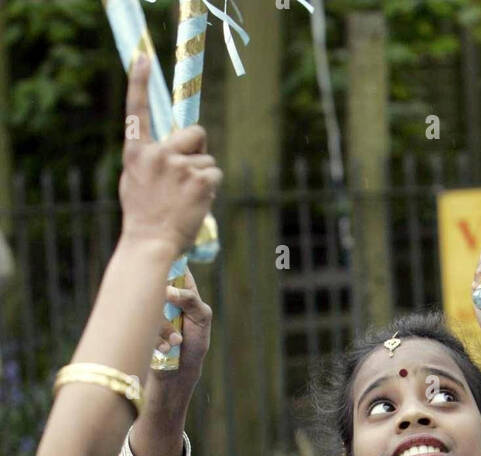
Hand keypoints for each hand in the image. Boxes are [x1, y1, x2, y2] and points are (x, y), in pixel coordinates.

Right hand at [118, 56, 222, 258]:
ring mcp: (179, 165)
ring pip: (207, 159)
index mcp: (137, 153)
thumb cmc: (144, 217)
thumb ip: (150, 159)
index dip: (138, 81)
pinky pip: (215, 174)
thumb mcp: (135, 181)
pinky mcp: (199, 179)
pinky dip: (211, 188)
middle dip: (199, 148)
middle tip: (190, 172)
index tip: (142, 57)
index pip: (136, 111)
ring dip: (203, 176)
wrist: (151, 244)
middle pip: (194, 133)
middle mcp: (157, 154)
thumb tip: (168, 147)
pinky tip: (196, 203)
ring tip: (187, 199)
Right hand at [153, 269, 212, 392]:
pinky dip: (158, 338)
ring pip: (150, 305)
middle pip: (156, 281)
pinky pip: (144, 324)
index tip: (169, 274)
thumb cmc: (195, 341)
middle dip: (164, 299)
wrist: (179, 371)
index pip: (174, 263)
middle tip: (169, 308)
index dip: (168, 262)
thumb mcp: (202, 318)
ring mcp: (150, 307)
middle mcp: (163, 292)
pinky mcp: (139, 323)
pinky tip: (167, 348)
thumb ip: (191, 300)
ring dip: (165, 327)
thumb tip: (168, 290)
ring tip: (178, 340)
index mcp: (182, 285)